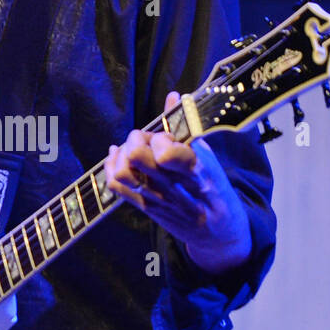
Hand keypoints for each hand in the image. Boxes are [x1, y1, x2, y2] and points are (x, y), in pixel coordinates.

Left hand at [103, 92, 251, 275]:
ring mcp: (158, 199)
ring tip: (131, 149)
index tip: (167, 137)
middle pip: (137, 157)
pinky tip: (116, 157)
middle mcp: (175, 186)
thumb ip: (187, 127)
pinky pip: (116, 186)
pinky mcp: (146, 208)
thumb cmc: (214, 188)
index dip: (160, 138)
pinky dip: (110, 167)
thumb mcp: (208, 157)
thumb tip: (173, 96)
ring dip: (122, 154)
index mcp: (196, 170)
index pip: (166, 152)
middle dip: (137, 139)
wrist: (218, 233)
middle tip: (145, 139)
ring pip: (123, 171)